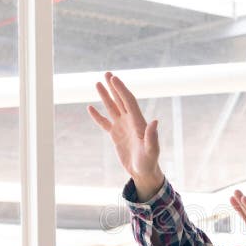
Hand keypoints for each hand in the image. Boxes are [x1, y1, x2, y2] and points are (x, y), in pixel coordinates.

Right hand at [88, 72, 163, 200]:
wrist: (143, 172)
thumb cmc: (149, 162)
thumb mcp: (152, 151)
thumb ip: (152, 137)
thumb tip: (155, 121)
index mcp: (138, 122)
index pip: (129, 101)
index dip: (121, 89)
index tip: (114, 78)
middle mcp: (130, 121)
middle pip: (121, 100)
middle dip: (114, 87)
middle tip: (107, 73)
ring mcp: (122, 127)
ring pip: (112, 108)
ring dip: (105, 96)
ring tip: (97, 83)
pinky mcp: (115, 135)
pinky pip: (104, 123)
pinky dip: (97, 116)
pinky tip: (90, 107)